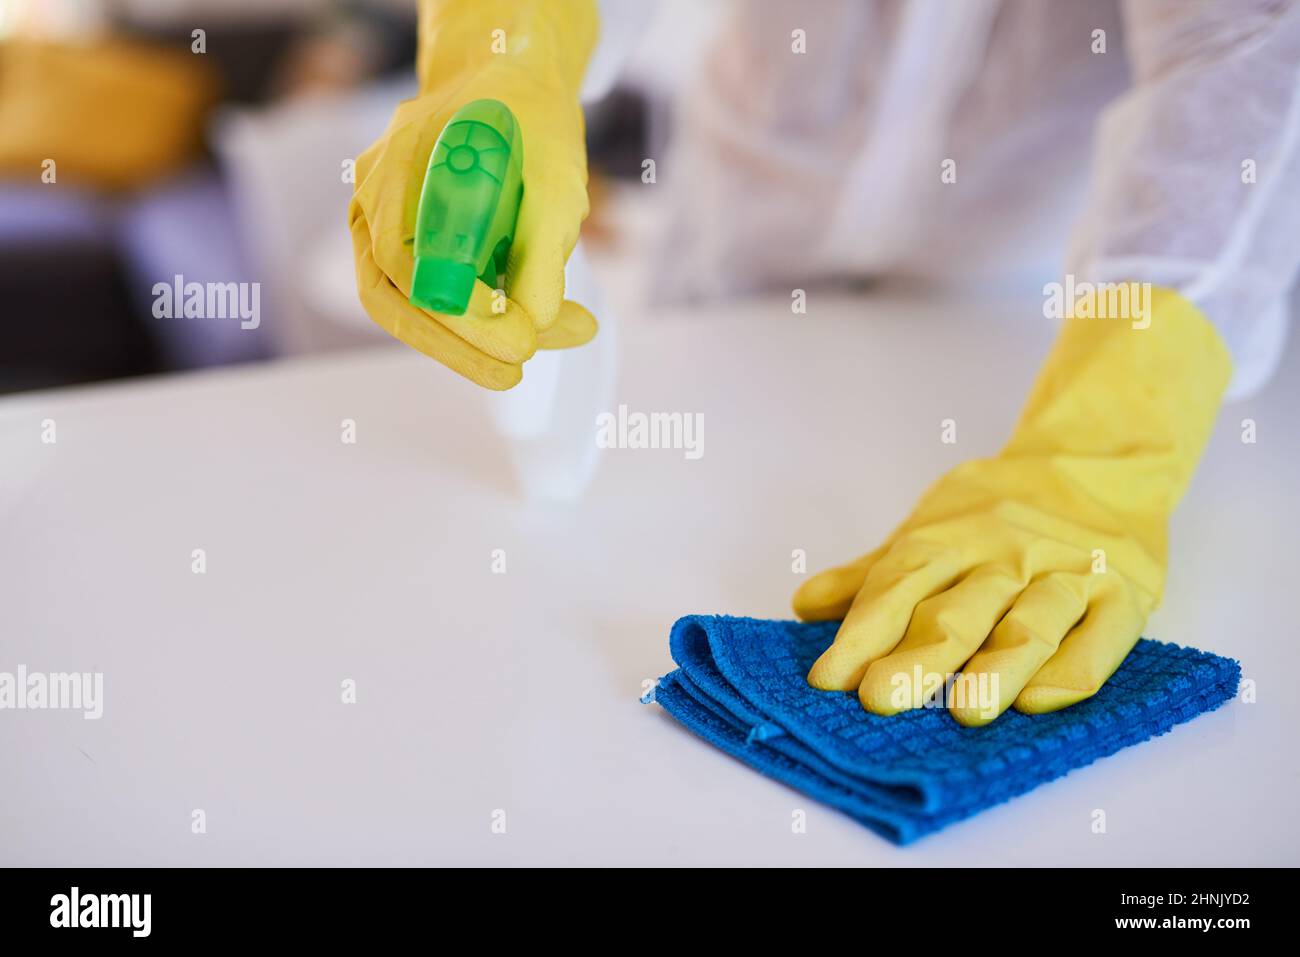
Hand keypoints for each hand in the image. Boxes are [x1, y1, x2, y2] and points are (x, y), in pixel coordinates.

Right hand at [348, 51, 594, 388]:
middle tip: (515, 370)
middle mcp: (374, 193)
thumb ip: (544, 244)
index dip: (463, 311)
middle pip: (389, 292)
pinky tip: (519, 332)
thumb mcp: (555, 175)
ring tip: (516, 366)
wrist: (508, 81)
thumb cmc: (530, 121)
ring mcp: (377, 218)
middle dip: (454, 344)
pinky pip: (419, 294)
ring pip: (398, 302)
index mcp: (400, 161)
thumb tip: (541, 320)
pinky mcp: (401, 242)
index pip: (409, 258)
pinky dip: (464, 324)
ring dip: (457, 345)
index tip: (522, 340)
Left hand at [794, 288, 1230, 724]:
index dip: (862, 633)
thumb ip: (871, 574)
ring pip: (1030, 627)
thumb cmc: (999, 507)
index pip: (898, 586)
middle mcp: (1006, 556)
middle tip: (882, 699)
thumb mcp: (930, 527)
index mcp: (950, 538)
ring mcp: (1066, 575)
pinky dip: (1070, 672)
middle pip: (958, 612)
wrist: (1100, 459)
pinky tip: (1038, 703)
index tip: (828, 679)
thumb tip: (803, 608)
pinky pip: (1099, 640)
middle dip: (918, 658)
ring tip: (965, 711)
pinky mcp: (1122, 596)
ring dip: (997, 670)